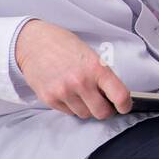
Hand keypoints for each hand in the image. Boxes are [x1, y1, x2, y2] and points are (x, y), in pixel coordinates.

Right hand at [15, 19, 132, 118]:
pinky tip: (68, 92)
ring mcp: (64, 92)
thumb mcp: (91, 55)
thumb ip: (102, 76)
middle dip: (105, 110)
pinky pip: (68, 113)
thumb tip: (113, 96)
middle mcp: (81, 82)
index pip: (119, 95)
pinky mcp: (49, 99)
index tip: (124, 106)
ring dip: (87, 108)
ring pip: (85, 115)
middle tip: (103, 102)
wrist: (34, 43)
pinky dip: (72, 106)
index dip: (125, 105)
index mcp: (96, 68)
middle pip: (102, 113)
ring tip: (81, 93)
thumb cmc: (64, 46)